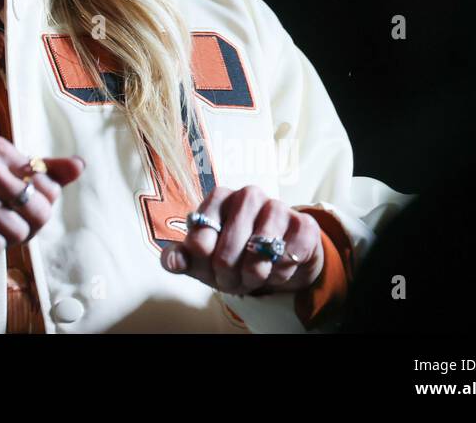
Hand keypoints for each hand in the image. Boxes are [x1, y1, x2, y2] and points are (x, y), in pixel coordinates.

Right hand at [0, 137, 84, 270]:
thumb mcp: (13, 180)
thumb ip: (47, 173)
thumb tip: (79, 166)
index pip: (50, 191)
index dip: (38, 208)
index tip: (14, 204)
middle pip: (38, 213)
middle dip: (25, 228)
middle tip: (1, 221)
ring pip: (16, 233)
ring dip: (4, 240)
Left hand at [162, 185, 324, 295]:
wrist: (276, 262)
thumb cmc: (232, 255)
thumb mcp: (203, 260)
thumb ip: (180, 258)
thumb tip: (171, 262)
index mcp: (218, 197)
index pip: (200, 236)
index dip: (203, 263)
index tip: (208, 267)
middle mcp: (248, 194)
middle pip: (229, 247)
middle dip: (227, 274)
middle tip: (230, 280)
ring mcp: (277, 206)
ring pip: (261, 249)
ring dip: (254, 275)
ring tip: (252, 277)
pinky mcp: (304, 224)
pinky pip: (289, 256)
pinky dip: (280, 273)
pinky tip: (276, 270)